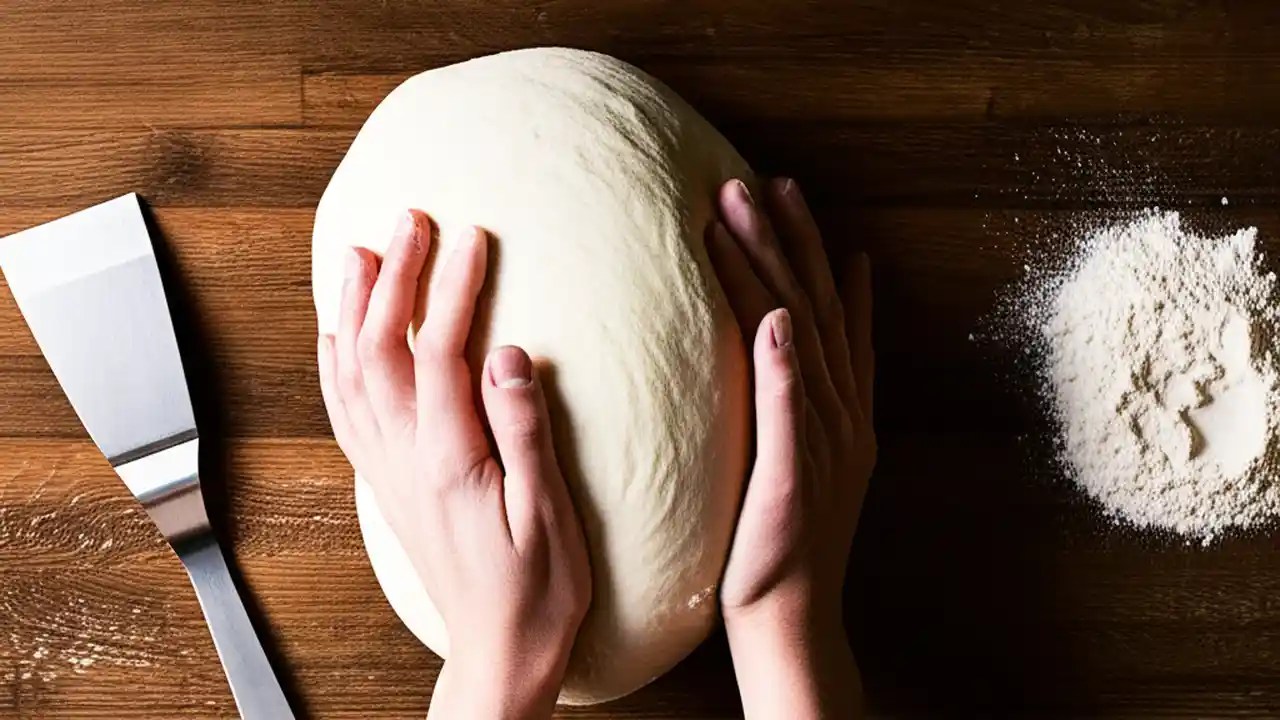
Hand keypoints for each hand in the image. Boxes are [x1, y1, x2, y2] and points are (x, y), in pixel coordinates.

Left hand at [317, 211, 590, 719]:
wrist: (500, 649)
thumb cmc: (537, 588)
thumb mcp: (548, 514)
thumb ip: (525, 431)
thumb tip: (509, 354)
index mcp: (450, 461)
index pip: (440, 354)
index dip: (453, 289)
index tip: (472, 237)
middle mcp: (406, 459)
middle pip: (380, 350)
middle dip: (394, 276)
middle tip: (412, 219)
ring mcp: (389, 470)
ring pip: (352, 374)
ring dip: (353, 308)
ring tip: (361, 254)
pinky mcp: (388, 481)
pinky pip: (346, 409)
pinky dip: (336, 363)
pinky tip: (338, 337)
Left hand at [707, 178, 874, 717]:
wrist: (792, 614)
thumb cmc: (780, 540)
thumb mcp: (798, 457)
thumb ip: (795, 397)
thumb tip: (782, 337)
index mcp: (840, 408)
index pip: (823, 311)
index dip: (809, 249)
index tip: (789, 195)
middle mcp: (838, 414)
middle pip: (812, 309)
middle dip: (786, 241)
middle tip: (759, 180)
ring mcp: (820, 443)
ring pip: (798, 341)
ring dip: (775, 275)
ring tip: (751, 214)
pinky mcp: (792, 477)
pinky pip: (791, 413)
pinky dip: (787, 364)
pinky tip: (774, 319)